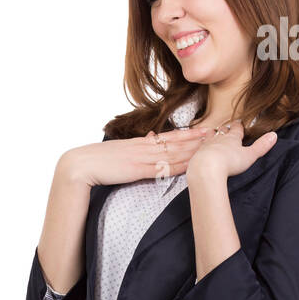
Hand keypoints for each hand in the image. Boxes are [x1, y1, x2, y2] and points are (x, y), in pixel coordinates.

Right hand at [67, 126, 212, 187]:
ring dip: (194, 149)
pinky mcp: (139, 169)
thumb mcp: (117, 151)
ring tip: (211, 145)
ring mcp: (142, 158)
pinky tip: (193, 163)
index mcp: (139, 144)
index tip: (204, 130)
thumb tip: (149, 139)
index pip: (168, 137)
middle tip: (218, 133)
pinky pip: (164, 167)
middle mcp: (144, 148)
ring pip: (174, 152)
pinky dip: (180, 164)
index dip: (188, 133)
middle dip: (198, 138)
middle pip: (176, 142)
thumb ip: (135, 147)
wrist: (80, 165)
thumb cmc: (96, 161)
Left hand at [186, 121, 277, 179]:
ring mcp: (206, 146)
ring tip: (211, 133)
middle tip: (226, 127)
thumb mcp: (250, 155)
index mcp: (232, 138)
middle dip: (224, 129)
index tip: (239, 122)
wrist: (206, 168)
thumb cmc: (229, 162)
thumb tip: (274, 136)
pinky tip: (199, 149)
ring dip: (211, 135)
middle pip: (222, 131)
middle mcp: (218, 139)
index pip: (236, 129)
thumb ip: (261, 146)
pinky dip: (200, 147)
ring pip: (209, 137)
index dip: (238, 126)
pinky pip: (198, 148)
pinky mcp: (196, 155)